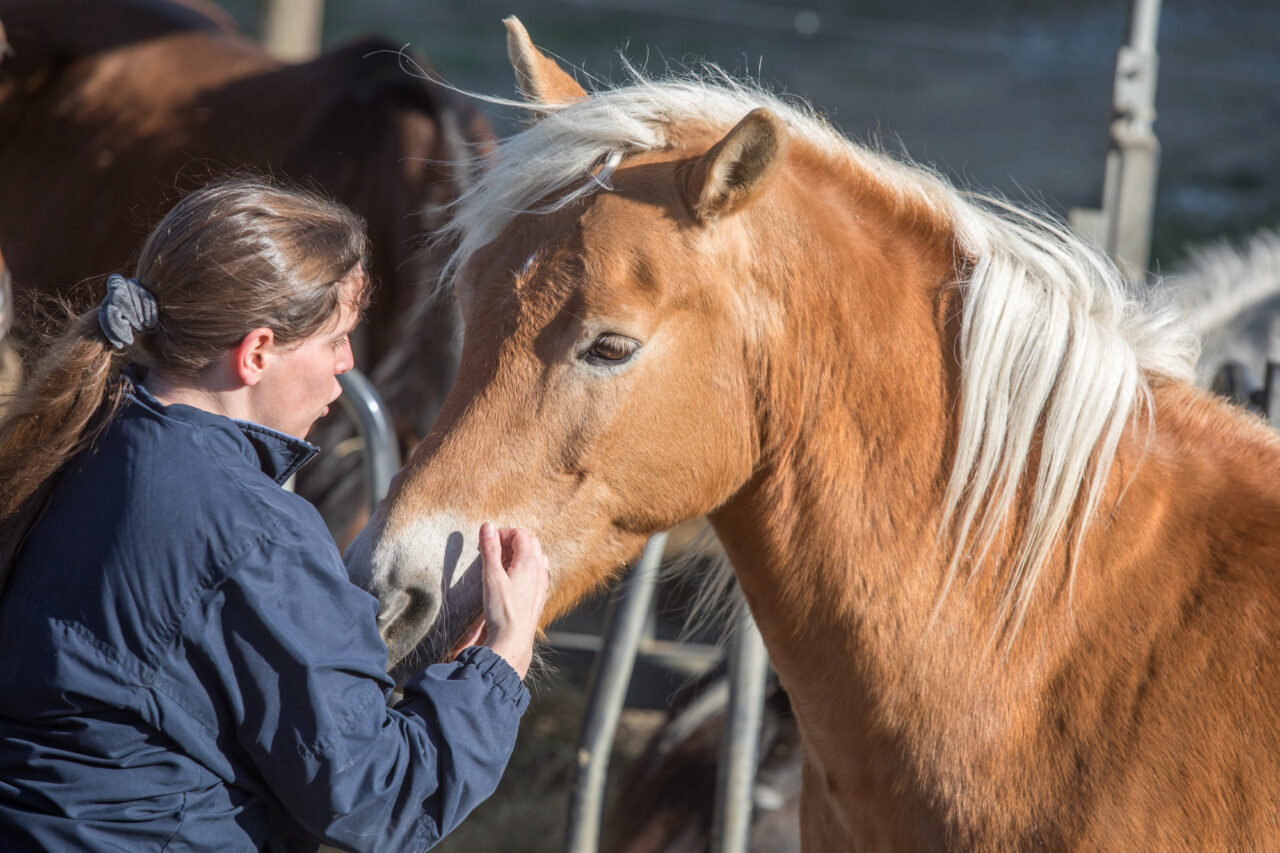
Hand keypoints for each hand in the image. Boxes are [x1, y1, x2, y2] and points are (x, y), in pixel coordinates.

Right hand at [458, 522, 549, 678]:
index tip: (488, 543)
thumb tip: (488, 526)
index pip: (520, 534)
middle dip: (511, 540)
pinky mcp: (540, 595)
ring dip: (520, 553)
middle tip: (493, 550)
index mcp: (529, 562)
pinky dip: (526, 566)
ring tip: (502, 562)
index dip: (503, 533)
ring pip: (536, 556)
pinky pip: (538, 571)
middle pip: (530, 542)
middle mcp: (540, 570)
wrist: (513, 639)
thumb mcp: (491, 576)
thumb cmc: (502, 609)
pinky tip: (513, 577)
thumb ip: (490, 549)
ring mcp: (542, 583)